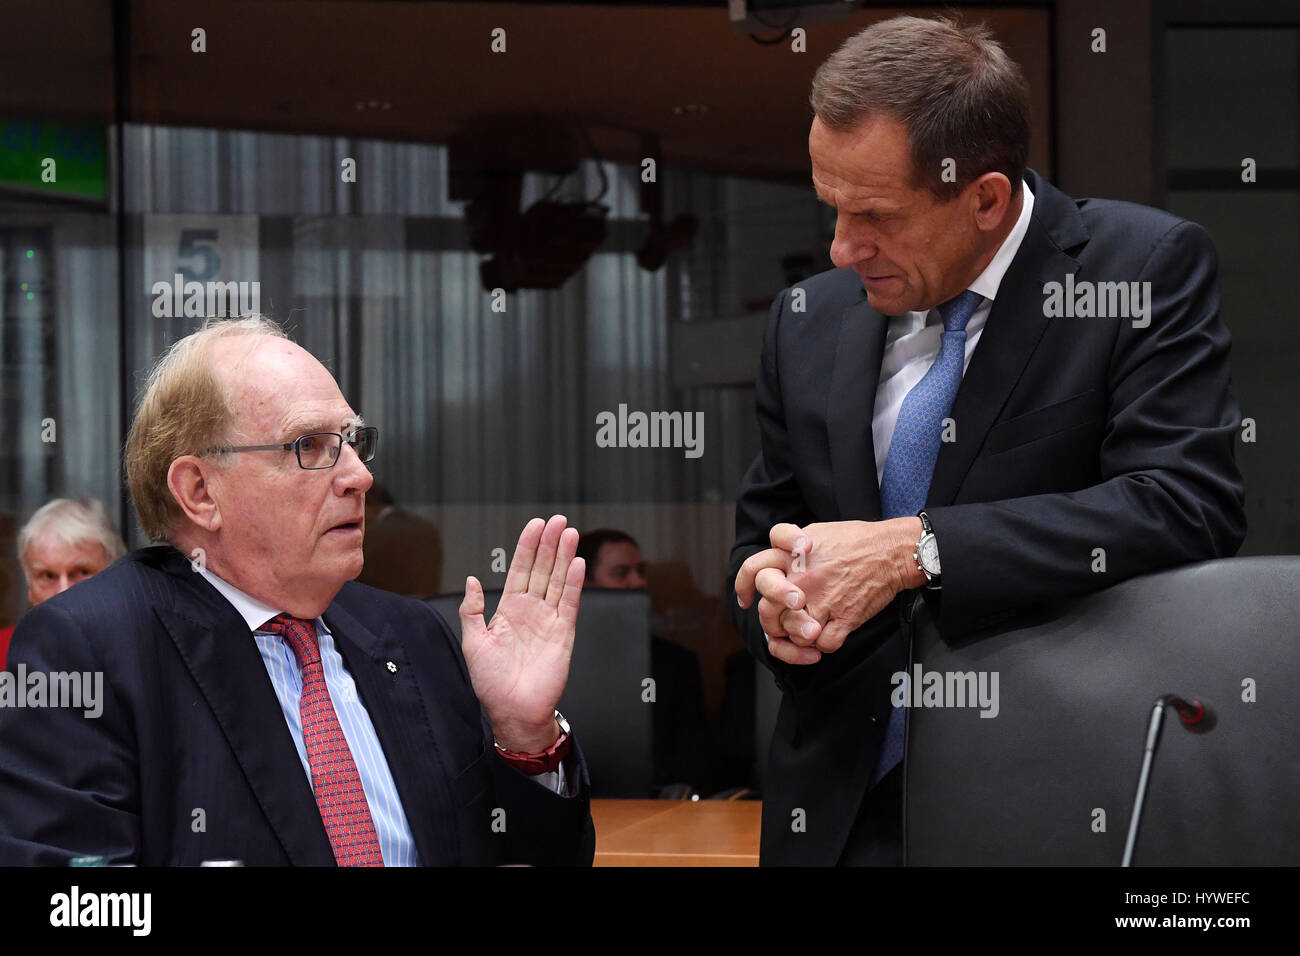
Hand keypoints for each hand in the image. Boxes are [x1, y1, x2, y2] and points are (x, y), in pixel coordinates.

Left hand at [460, 515, 583, 753]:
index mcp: (509, 609)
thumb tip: (472, 580)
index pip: (520, 569)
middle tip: (558, 520)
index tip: (535, 525)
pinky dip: (574, 583)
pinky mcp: (564, 633)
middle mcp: (531, 610)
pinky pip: (569, 603)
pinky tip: (577, 564)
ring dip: (564, 556)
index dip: (527, 547)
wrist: (513, 710)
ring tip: (570, 533)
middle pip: (543, 569)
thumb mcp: (473, 642)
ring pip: (558, 580)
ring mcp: (549, 620)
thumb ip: (472, 610)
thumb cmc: (490, 682)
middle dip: (549, 544)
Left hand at [736, 518, 923, 664]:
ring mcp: (822, 601)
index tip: (747, 600)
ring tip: (809, 626)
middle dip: (771, 622)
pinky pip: (822, 644)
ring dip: (798, 635)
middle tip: (782, 621)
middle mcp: (802, 579)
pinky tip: (829, 631)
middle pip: (768, 612)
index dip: (743, 587)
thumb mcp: (815, 532)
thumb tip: (772, 563)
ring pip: (792, 634)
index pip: (753, 571)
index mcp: (791, 556)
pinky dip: (822, 645)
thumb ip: (787, 548)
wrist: (893, 551)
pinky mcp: (844, 619)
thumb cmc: (857, 540)